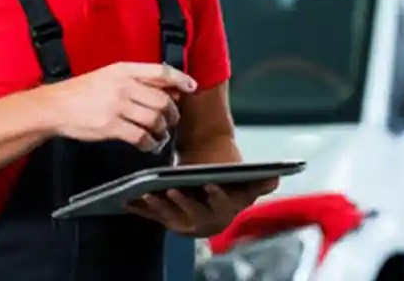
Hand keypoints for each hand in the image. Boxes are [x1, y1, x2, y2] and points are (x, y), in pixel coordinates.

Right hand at [43, 62, 196, 151]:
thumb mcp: (109, 75)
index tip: (191, 87)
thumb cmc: (82, 91)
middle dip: (172, 113)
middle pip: (162, 100)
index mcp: (124, 70)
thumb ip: (135, 80)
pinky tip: (148, 145)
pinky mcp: (111, 126)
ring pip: (154, 119)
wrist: (55, 106)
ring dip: (162, 130)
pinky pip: (140, 136)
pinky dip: (149, 143)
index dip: (180, 79)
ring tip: (160, 134)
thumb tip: (166, 89)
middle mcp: (123, 86)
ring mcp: (117, 106)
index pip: (161, 71)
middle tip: (172, 120)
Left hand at [124, 178, 279, 236]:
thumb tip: (276, 179)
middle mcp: (204, 224)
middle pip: (191, 215)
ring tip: (147, 191)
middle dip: (182, 204)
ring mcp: (182, 224)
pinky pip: (151, 216)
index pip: (222, 208)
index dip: (217, 197)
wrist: (209, 182)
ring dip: (157, 206)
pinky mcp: (164, 219)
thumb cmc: (227, 178)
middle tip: (172, 189)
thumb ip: (259, 181)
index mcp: (225, 214)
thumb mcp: (245, 180)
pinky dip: (139, 209)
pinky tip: (127, 199)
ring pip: (168, 217)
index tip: (210, 183)